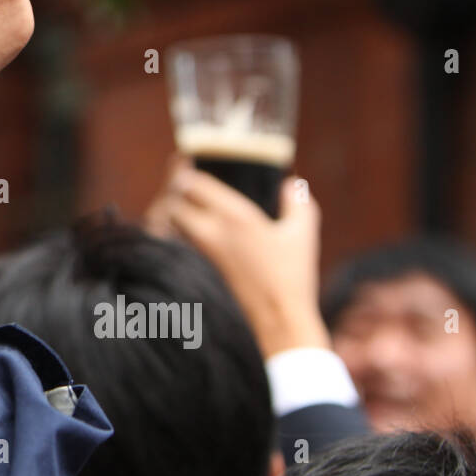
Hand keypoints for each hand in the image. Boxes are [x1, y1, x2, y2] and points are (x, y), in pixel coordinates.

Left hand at [145, 157, 328, 358]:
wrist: (278, 318)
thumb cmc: (294, 275)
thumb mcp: (304, 232)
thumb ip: (298, 202)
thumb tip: (292, 183)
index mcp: (235, 217)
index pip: (193, 183)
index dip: (183, 167)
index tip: (186, 157)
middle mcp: (212, 231)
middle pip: (173, 199)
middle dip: (173, 185)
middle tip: (182, 176)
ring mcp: (204, 249)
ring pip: (171, 219)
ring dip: (172, 205)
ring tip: (183, 196)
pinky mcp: (203, 264)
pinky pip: (178, 236)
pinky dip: (175, 225)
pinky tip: (188, 221)